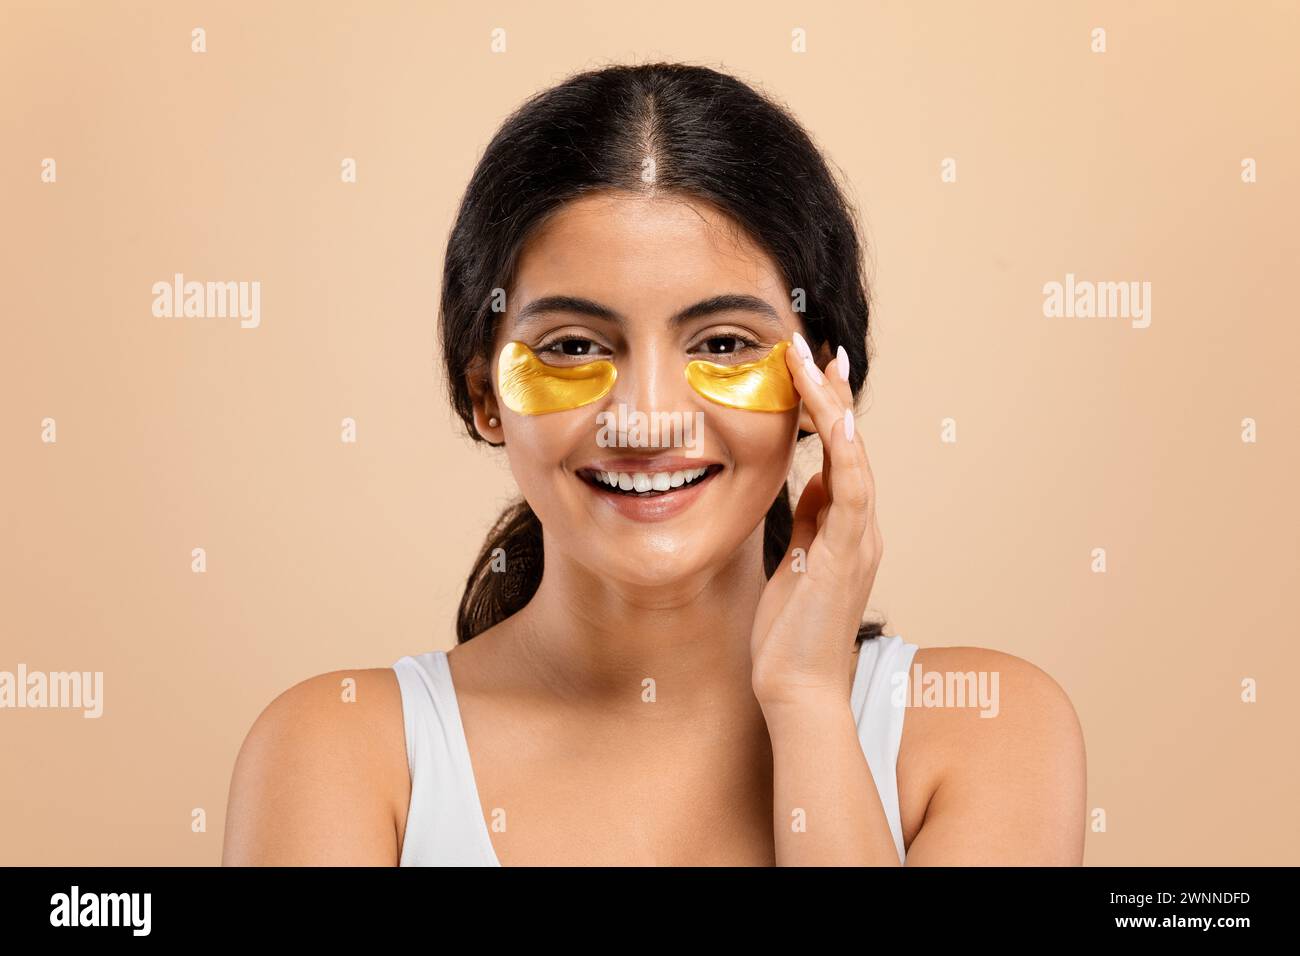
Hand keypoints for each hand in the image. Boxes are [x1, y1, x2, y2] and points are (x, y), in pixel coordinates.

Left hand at [749, 332, 882, 708]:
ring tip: (816, 365)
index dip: (827, 412)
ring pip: (855, 460)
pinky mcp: (848, 557)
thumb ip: (810, 524)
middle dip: (832, 396)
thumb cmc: (790, 636)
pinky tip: (835, 420)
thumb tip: (811, 483)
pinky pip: (855, 496)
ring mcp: (860, 542)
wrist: (798, 691)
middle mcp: (862, 529)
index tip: (810, 370)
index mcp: (847, 530)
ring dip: (835, 410)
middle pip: (851, 448)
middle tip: (814, 348)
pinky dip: (848, 455)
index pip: (840, 457)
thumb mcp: (795, 564)